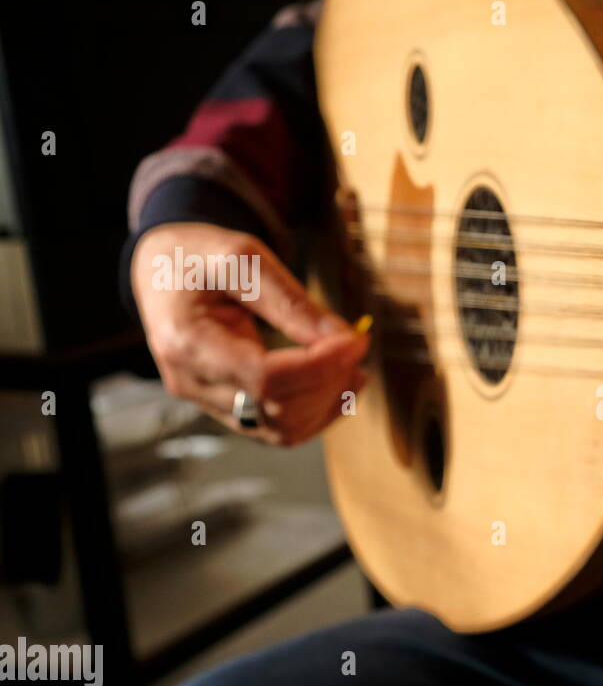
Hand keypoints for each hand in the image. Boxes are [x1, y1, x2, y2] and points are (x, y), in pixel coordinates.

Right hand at [131, 222, 368, 445]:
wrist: (162, 267)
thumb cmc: (199, 256)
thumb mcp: (243, 258)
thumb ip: (292, 302)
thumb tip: (346, 339)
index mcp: (187, 342)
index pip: (265, 379)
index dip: (320, 367)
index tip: (357, 340)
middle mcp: (192, 383)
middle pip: (277, 410)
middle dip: (329, 383)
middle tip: (357, 344)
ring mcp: (206, 401)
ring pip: (281, 429)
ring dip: (327, 404)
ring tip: (356, 367)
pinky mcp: (225, 407)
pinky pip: (277, 428)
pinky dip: (315, 412)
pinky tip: (339, 384)